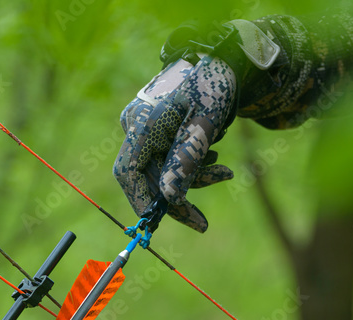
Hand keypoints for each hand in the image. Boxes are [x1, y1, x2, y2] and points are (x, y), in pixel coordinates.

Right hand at [114, 57, 237, 231]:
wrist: (224, 60)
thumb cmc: (216, 86)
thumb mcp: (207, 122)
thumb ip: (187, 159)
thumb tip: (170, 199)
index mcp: (142, 122)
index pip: (128, 172)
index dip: (140, 201)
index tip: (157, 224)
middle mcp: (136, 125)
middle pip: (148, 176)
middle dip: (178, 196)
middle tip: (203, 223)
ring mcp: (143, 128)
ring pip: (160, 170)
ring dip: (191, 178)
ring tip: (224, 171)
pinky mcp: (155, 131)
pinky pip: (166, 160)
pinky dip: (190, 166)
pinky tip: (213, 154)